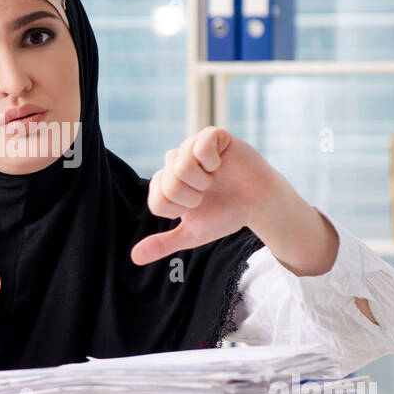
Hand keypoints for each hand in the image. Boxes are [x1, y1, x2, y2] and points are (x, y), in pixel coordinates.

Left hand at [130, 126, 278, 265]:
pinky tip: (220, 164)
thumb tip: (134, 258)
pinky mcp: (213, 135)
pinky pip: (201, 145)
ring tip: (214, 179)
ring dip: (203, 181)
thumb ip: (163, 243)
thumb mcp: (192, 234)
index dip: (178, 210)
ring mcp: (193, 146)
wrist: (259, 204)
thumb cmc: (225, 215)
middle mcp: (175, 161)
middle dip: (192, 197)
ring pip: (182, 166)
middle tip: (207, 193)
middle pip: (169, 184)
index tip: (194, 207)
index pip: (156, 201)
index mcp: (166, 182)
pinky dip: (212, 161)